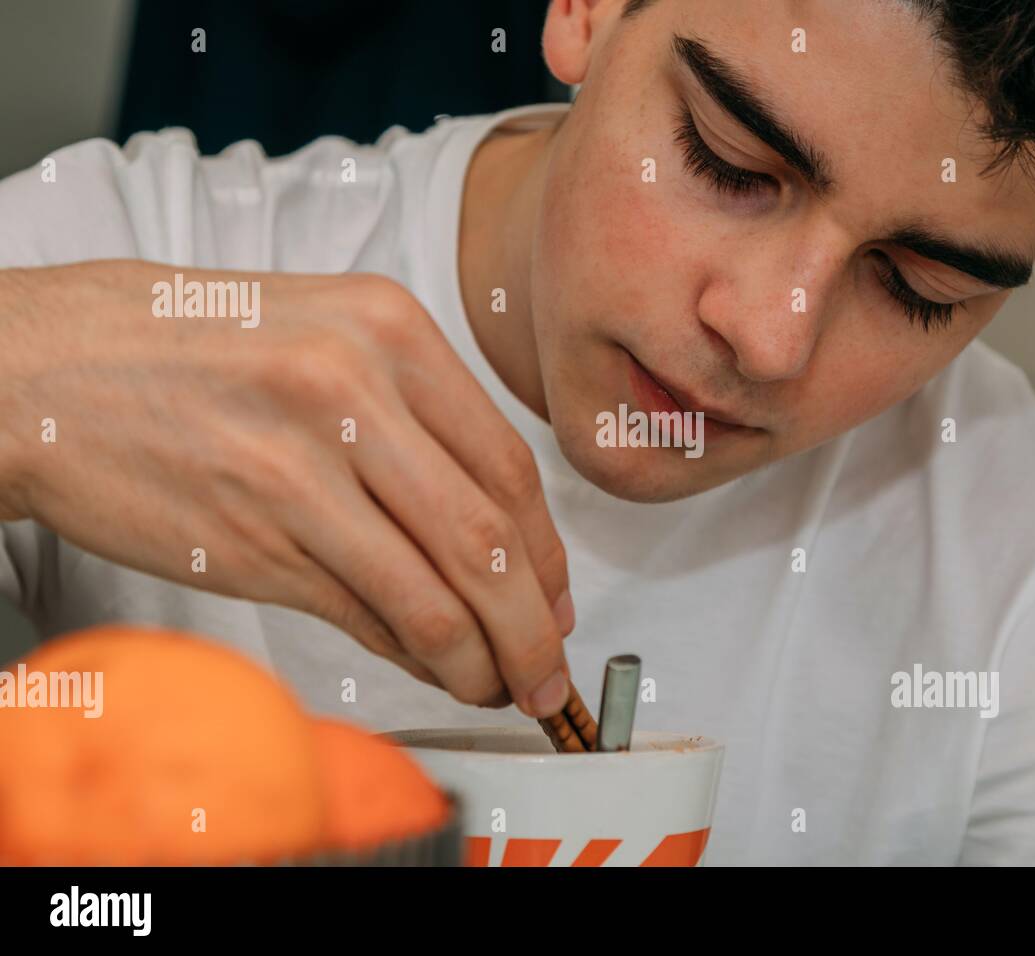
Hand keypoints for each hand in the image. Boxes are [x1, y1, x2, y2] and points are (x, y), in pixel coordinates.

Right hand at [0, 260, 574, 716]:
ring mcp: (299, 468)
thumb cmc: (177, 348)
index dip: (547, 549)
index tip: (555, 596)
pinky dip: (411, 654)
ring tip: (500, 685)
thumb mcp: (317, 333)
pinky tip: (430, 668)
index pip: (509, 462)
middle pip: (489, 537)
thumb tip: (489, 534)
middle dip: (534, 624)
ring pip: (435, 593)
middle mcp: (352, 390)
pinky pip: (363, 614)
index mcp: (387, 328)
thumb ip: (410, 417)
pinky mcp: (250, 539)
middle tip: (548, 666)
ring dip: (482, 658)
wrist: (37, 369)